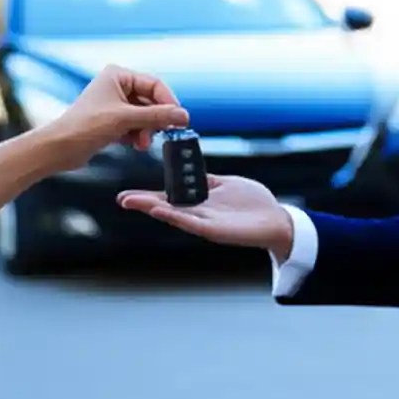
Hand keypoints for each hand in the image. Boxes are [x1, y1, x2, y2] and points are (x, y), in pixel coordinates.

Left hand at [48, 64, 189, 170]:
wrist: (60, 148)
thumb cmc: (83, 126)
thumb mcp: (124, 119)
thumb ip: (156, 116)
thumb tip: (182, 115)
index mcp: (118, 75)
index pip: (154, 84)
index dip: (168, 102)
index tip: (179, 119)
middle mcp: (116, 86)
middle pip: (151, 101)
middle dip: (155, 120)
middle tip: (159, 133)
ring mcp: (114, 105)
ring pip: (144, 116)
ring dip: (146, 130)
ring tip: (141, 142)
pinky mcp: (112, 121)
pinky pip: (135, 126)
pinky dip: (137, 135)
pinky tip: (133, 144)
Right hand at [116, 175, 294, 259]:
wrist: (276, 219)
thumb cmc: (254, 203)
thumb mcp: (226, 184)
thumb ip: (207, 179)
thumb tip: (193, 168)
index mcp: (199, 203)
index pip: (169, 198)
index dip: (148, 196)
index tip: (128, 194)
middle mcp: (198, 215)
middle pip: (166, 208)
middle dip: (143, 204)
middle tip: (122, 199)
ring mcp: (205, 223)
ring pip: (174, 215)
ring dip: (154, 209)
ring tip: (134, 202)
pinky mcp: (216, 230)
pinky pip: (192, 223)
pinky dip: (175, 216)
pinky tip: (161, 210)